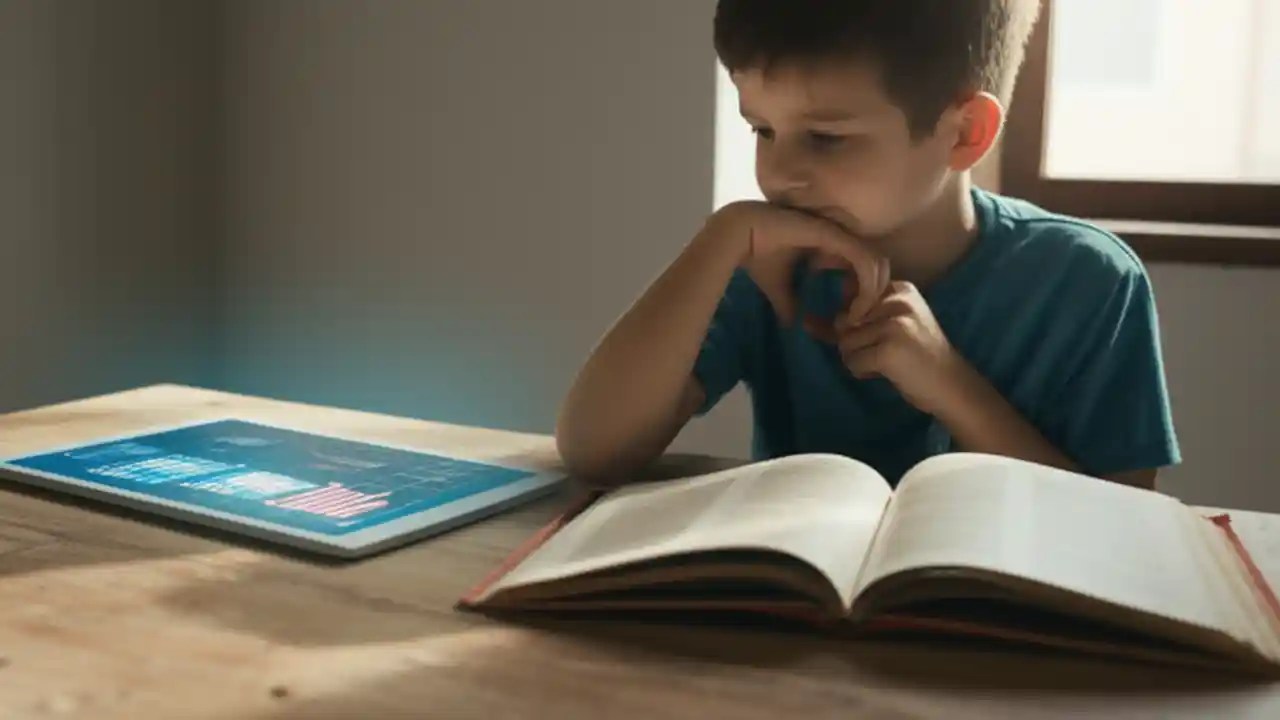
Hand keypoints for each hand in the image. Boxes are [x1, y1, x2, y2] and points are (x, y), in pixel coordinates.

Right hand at [715, 201, 889, 328]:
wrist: (739, 234)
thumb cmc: (757, 254)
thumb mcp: (778, 288)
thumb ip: (789, 304)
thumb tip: (792, 325)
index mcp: (830, 245)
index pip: (864, 268)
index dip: (863, 293)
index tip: (848, 317)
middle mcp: (840, 238)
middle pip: (878, 267)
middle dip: (873, 296)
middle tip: (856, 321)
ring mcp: (841, 235)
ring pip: (878, 265)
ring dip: (872, 295)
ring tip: (856, 318)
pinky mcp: (836, 236)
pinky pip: (865, 262)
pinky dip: (867, 287)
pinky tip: (854, 308)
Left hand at [830, 281, 966, 414]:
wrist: (951, 385)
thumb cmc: (917, 358)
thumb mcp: (888, 329)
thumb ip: (852, 320)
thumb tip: (804, 321)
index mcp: (900, 288)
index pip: (851, 295)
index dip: (852, 321)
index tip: (874, 335)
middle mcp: (897, 300)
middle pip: (845, 322)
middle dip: (856, 343)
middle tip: (886, 352)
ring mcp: (894, 324)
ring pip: (845, 343)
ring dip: (859, 359)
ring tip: (888, 363)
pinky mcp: (889, 348)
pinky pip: (851, 361)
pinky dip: (863, 372)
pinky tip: (887, 372)